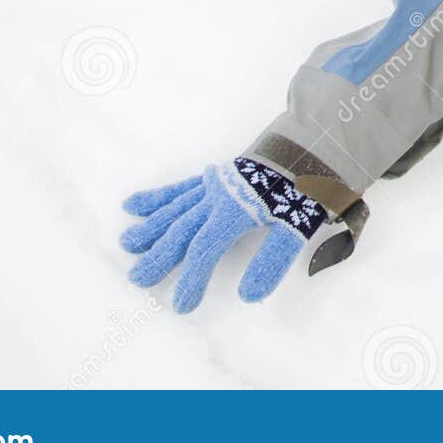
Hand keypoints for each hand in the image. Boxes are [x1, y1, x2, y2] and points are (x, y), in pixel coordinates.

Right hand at [120, 158, 332, 312]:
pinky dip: (160, 196)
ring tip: (128, 242)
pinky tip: (137, 203)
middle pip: (181, 230)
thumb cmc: (308, 183)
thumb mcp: (298, 223)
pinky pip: (182, 187)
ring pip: (176, 208)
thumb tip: (247, 296)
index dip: (191, 279)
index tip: (183, 306)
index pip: (204, 251)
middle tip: (137, 278)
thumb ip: (272, 260)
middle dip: (159, 255)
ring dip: (152, 226)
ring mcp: (216, 183)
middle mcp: (218, 197)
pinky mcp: (219, 175)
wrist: (314, 137)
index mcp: (234, 210)